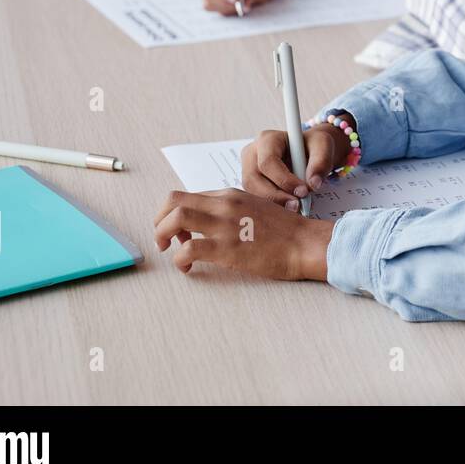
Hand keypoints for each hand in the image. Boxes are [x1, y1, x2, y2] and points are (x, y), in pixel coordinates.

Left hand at [153, 188, 334, 279]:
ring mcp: (224, 226)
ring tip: (169, 250)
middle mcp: (224, 205)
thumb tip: (214, 220)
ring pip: (175, 219)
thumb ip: (234, 209)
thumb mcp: (257, 208)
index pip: (188, 195)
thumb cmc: (286, 231)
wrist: (305, 243)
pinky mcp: (226, 249)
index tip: (181, 230)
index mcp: (230, 195)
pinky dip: (179, 260)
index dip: (175, 213)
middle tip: (165, 238)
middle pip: (173, 201)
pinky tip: (187, 268)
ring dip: (163, 235)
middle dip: (160, 220)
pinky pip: (188, 250)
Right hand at [241, 119, 356, 210]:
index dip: (284, 180)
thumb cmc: (312, 145)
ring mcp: (248, 169)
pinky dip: (272, 206)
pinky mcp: (252, 183)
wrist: (308, 150)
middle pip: (253, 180)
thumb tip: (313, 184)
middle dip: (276, 197)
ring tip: (295, 208)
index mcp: (267, 139)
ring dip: (273, 204)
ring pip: (252, 192)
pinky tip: (288, 208)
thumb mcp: (323, 145)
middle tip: (297, 206)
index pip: (268, 162)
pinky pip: (256, 198)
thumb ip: (321, 161)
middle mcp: (252, 153)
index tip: (303, 191)